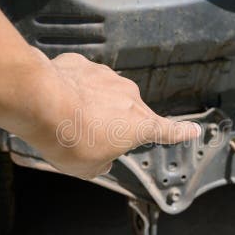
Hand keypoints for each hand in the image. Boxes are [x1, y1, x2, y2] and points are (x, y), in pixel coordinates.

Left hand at [17, 51, 200, 178]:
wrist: (41, 102)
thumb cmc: (70, 139)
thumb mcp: (88, 169)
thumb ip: (103, 164)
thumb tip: (103, 159)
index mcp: (139, 124)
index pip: (166, 131)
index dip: (181, 132)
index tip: (194, 129)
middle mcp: (129, 96)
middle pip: (127, 113)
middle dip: (111, 124)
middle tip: (87, 138)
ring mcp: (106, 77)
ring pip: (103, 94)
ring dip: (91, 105)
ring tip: (67, 119)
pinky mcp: (84, 65)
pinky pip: (82, 80)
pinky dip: (73, 90)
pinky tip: (56, 100)